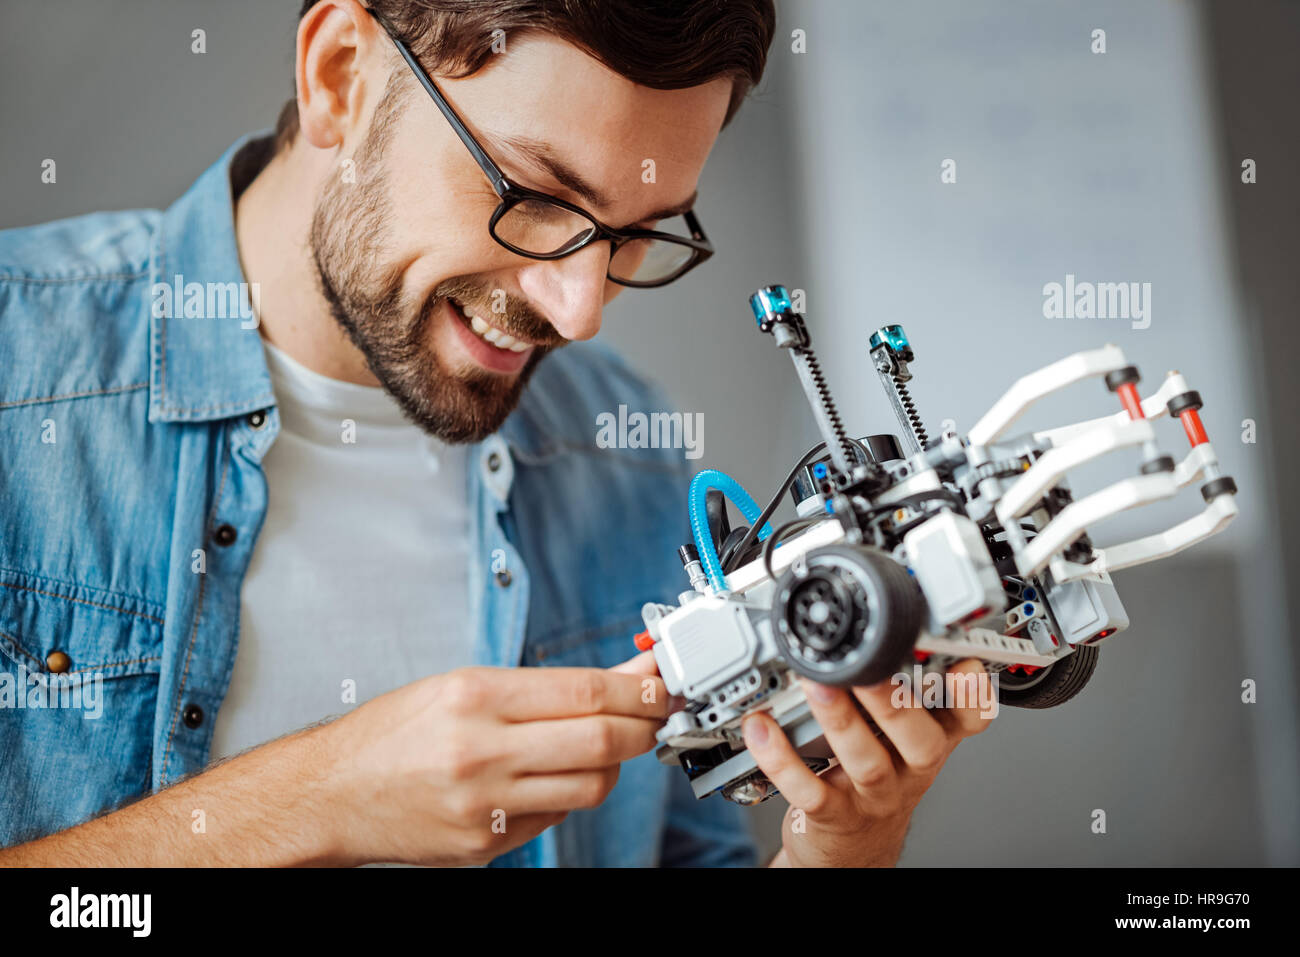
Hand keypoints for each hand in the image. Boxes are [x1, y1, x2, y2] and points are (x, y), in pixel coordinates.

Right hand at [317, 651, 674, 866]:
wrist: (328, 794)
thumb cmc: (390, 734)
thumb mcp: (461, 686)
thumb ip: (542, 686)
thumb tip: (616, 678)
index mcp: (473, 697)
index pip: (584, 691)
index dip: (638, 689)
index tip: (660, 683)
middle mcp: (481, 750)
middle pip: (601, 739)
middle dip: (644, 726)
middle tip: (655, 715)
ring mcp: (483, 805)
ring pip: (590, 785)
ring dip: (615, 764)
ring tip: (607, 745)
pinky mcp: (484, 845)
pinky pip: (555, 817)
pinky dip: (569, 794)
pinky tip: (555, 776)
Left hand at [742, 658, 993, 866]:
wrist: (856, 847)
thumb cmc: (880, 776)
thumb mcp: (905, 737)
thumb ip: (903, 687)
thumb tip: (883, 626)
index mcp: (933, 740)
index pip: (969, 719)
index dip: (972, 695)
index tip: (962, 666)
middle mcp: (911, 769)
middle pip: (920, 741)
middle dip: (895, 702)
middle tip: (870, 667)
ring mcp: (875, 797)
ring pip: (867, 763)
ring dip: (841, 721)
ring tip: (815, 686)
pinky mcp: (834, 817)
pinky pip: (809, 792)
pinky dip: (782, 760)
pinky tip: (761, 728)